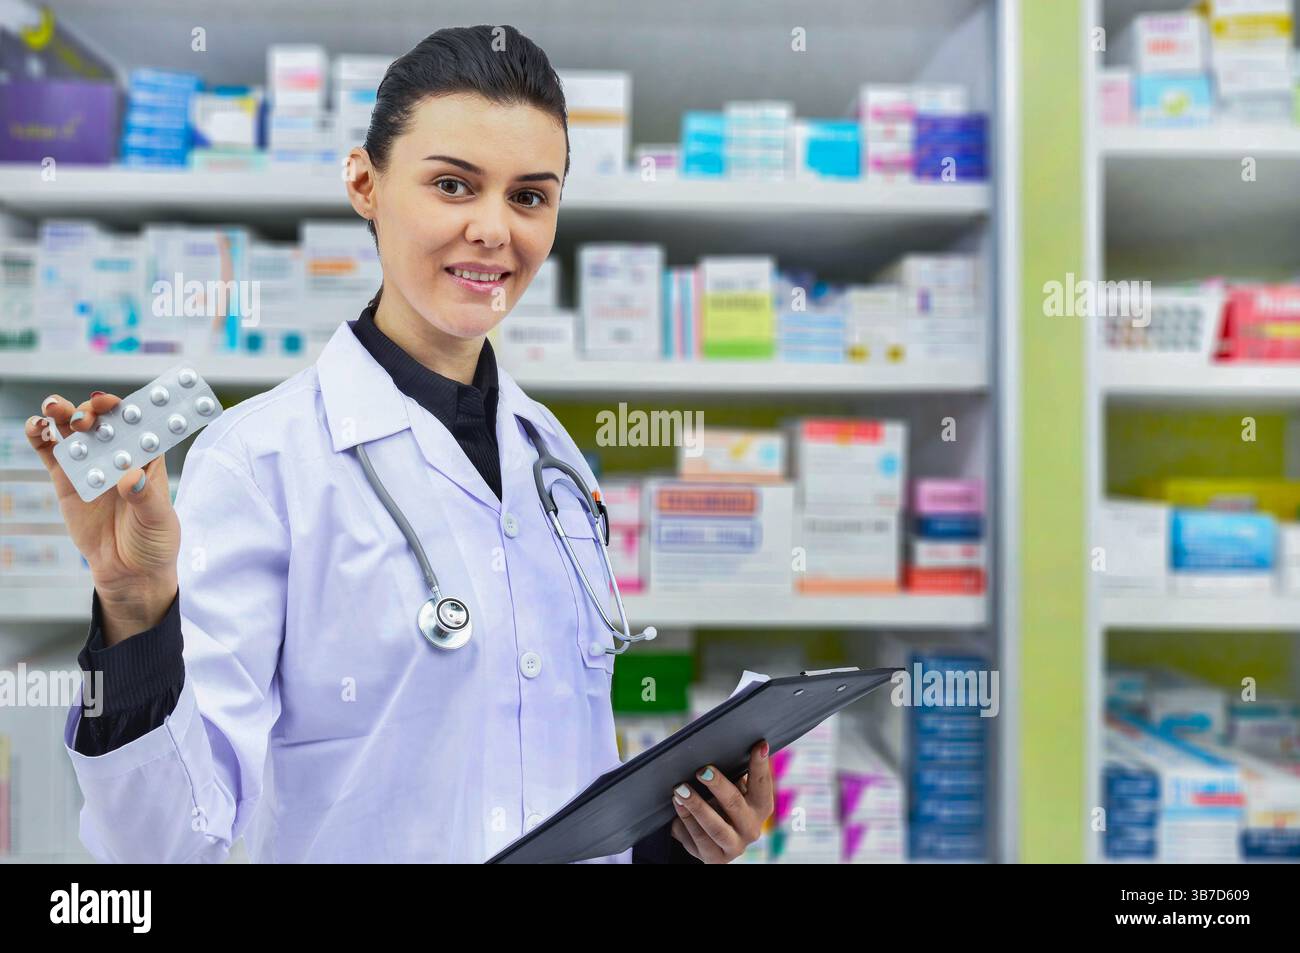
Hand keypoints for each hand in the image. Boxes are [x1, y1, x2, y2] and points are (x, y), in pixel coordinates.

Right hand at [25, 391, 179, 644]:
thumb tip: (130, 477)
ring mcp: (92, 467)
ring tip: (54, 408)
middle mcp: (119, 457)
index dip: (127, 410)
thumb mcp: (157, 521)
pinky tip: (37, 426)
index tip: (115, 404)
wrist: (129, 573)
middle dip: (93, 411)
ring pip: (77, 433)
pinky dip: (42, 438)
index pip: (139, 425)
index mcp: (149, 459)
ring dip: (64, 414)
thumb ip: (144, 498)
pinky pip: (53, 455)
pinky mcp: (67, 482)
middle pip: (104, 423)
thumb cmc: (154, 542)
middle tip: (85, 415)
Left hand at [669, 740, 772, 862]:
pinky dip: (686, 820)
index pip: (763, 783)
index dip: (761, 764)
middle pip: (735, 803)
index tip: (759, 745)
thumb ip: (732, 775)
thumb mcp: (732, 791)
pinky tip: (677, 805)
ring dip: (696, 806)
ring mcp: (734, 846)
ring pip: (715, 827)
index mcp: (761, 806)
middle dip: (717, 785)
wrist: (713, 843)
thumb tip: (719, 748)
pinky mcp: (715, 858)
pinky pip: (699, 839)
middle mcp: (752, 828)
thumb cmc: (722, 805)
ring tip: (680, 790)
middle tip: (702, 770)